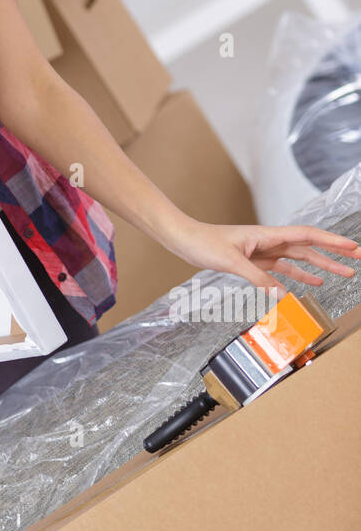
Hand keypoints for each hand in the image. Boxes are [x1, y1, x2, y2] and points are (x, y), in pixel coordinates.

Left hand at [164, 217, 360, 297]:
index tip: (352, 247)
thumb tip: (282, 295)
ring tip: (343, 273)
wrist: (185, 240)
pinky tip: (311, 283)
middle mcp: (269, 241)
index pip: (307, 236)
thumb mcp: (231, 261)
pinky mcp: (255, 261)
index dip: (331, 242)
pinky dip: (299, 276)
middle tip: (357, 260)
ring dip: (321, 265)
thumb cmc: (204, 243)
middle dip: (333, 253)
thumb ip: (257, 278)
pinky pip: (283, 269)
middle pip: (309, 246)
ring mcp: (263, 251)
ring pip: (299, 258)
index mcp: (267, 235)